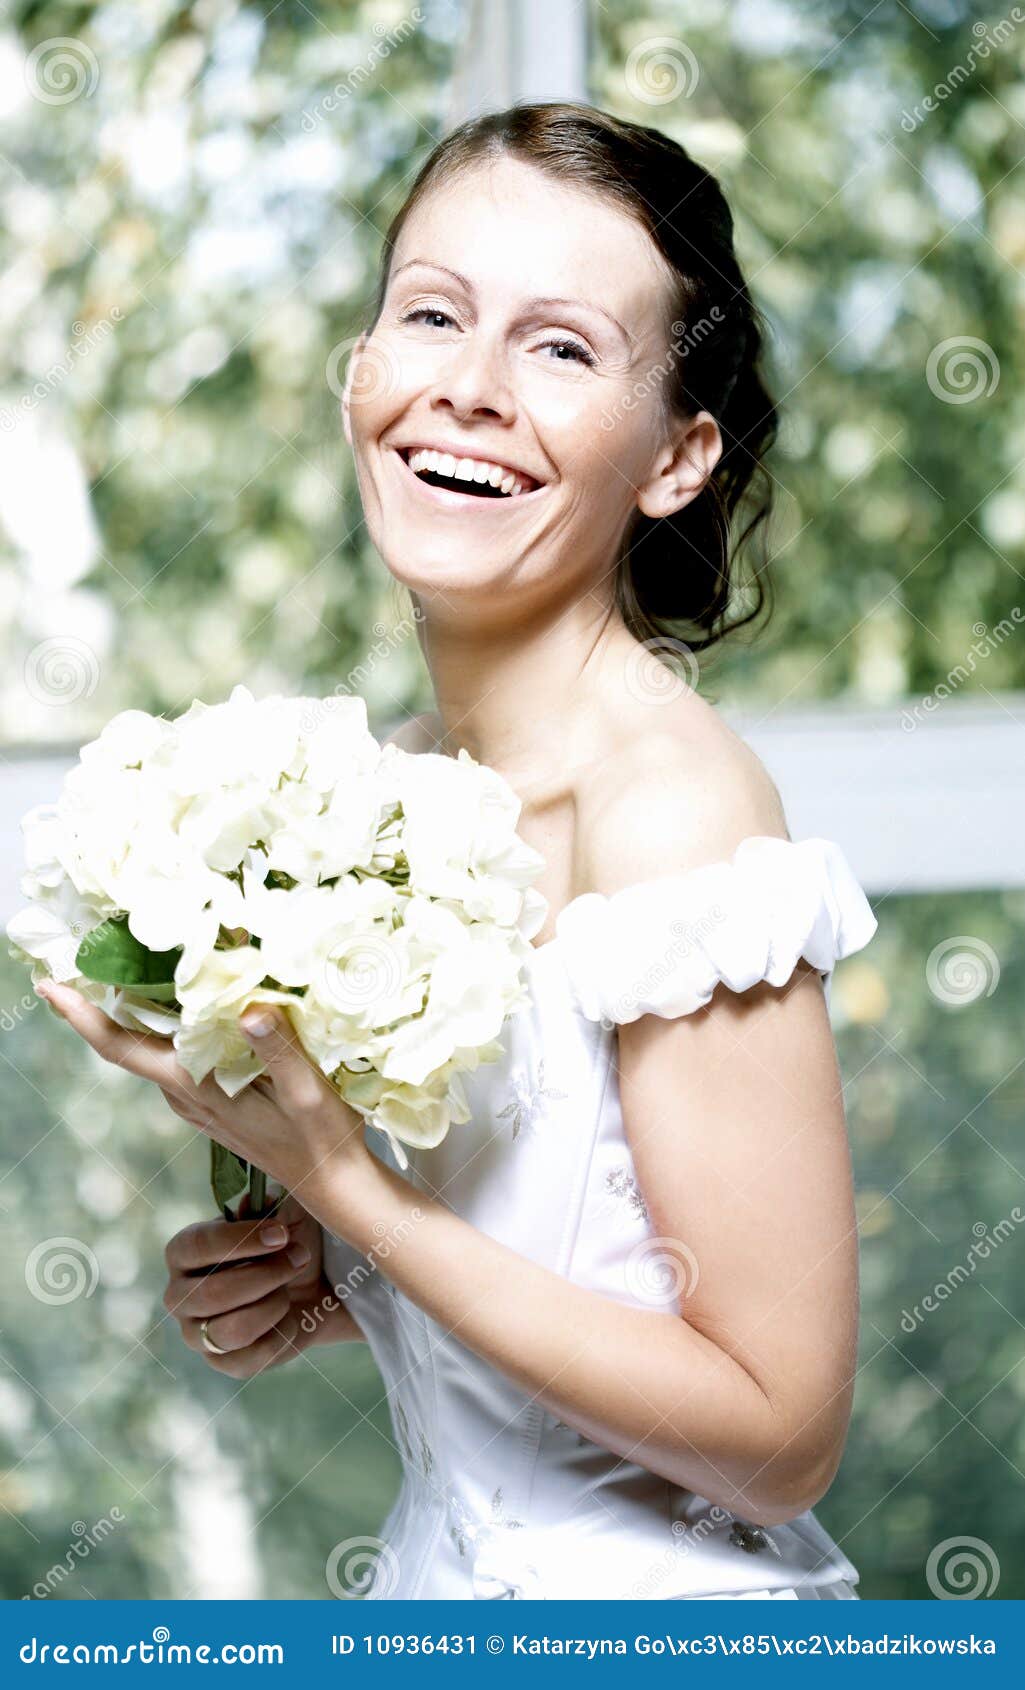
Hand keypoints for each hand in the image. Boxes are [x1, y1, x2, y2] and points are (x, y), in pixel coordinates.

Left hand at [34, 981, 368, 1201]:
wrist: (332, 1185)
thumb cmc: (321, 1140)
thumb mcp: (308, 1093)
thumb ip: (279, 1051)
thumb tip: (250, 1009)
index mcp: (194, 1086)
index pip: (120, 1047)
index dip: (81, 1016)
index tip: (49, 984)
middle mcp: (183, 1093)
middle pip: (128, 1040)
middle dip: (103, 996)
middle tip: (92, 945)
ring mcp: (195, 1099)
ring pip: (153, 1046)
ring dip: (141, 1007)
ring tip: (138, 958)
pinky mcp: (212, 1099)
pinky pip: (177, 1054)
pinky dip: (172, 1023)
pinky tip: (192, 1000)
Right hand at [163, 1195, 348, 1375]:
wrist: (311, 1286)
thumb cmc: (287, 1242)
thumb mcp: (284, 1213)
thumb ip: (269, 1204)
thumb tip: (253, 1204)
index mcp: (184, 1251)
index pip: (196, 1246)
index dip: (240, 1240)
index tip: (281, 1234)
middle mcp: (179, 1295)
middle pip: (213, 1294)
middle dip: (266, 1275)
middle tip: (299, 1257)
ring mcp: (196, 1334)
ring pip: (232, 1330)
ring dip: (273, 1305)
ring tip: (290, 1288)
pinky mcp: (222, 1363)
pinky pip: (251, 1357)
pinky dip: (281, 1334)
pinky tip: (290, 1316)